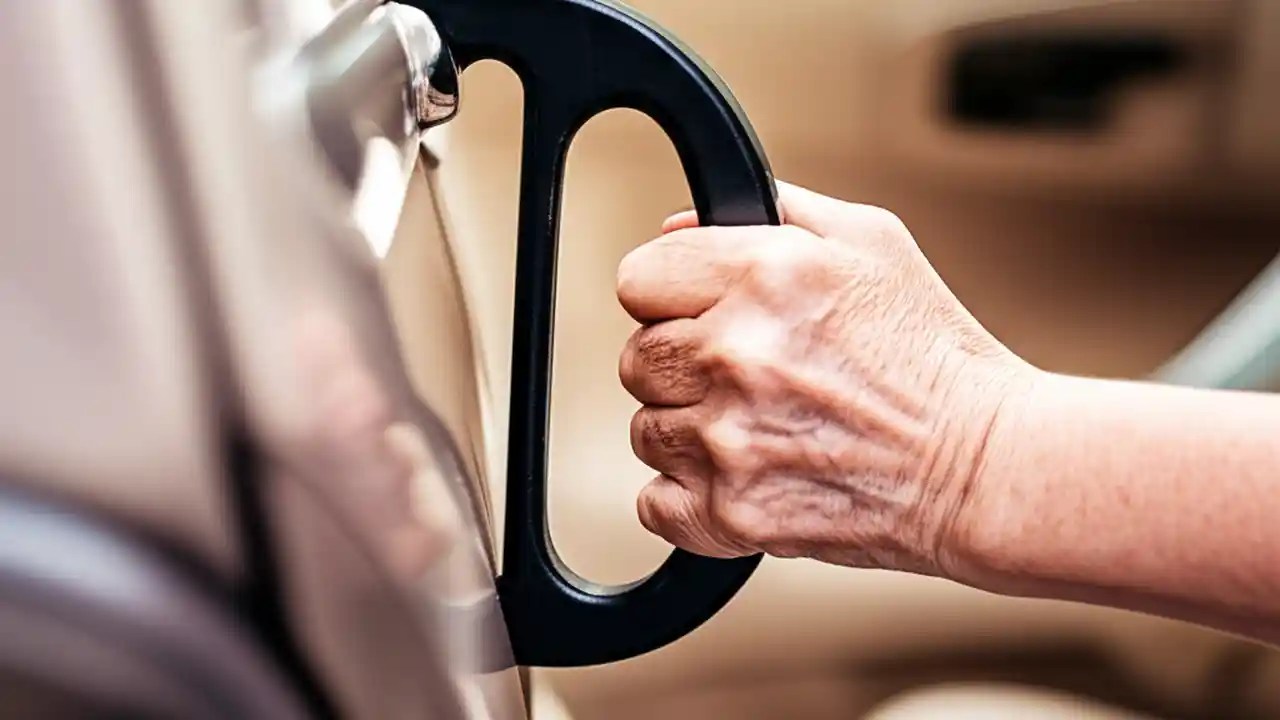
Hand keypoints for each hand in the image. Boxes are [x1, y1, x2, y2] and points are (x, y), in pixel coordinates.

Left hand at [616, 182, 1032, 576]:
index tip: (698, 314)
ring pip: (647, 431)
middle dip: (682, 364)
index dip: (668, 296)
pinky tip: (747, 474)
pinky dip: (691, 498)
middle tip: (748, 376)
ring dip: (691, 431)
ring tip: (761, 427)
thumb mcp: (870, 242)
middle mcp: (735, 353)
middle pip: (636, 358)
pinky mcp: (732, 510)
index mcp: (762, 275)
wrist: (983, 466)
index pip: (639, 278)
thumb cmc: (933, 354)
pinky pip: (656, 502)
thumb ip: (772, 213)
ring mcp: (728, 438)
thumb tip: (679, 223)